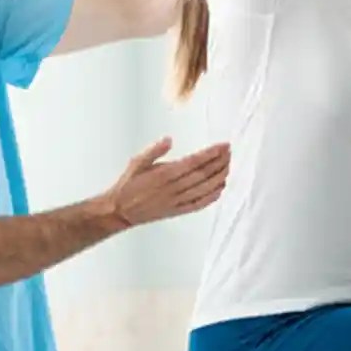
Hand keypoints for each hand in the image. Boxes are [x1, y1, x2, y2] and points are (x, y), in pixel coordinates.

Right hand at [101, 137, 230, 227]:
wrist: (120, 210)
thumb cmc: (128, 184)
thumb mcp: (137, 162)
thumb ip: (154, 150)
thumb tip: (169, 139)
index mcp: (164, 174)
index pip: (194, 162)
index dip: (211, 153)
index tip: (224, 145)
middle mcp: (173, 188)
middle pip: (203, 174)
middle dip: (219, 163)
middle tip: (230, 153)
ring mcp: (176, 201)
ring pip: (204, 189)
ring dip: (219, 177)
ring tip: (229, 167)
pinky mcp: (177, 211)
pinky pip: (198, 204)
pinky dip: (211, 197)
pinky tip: (220, 189)